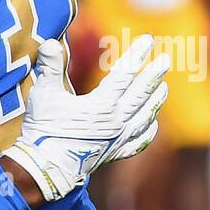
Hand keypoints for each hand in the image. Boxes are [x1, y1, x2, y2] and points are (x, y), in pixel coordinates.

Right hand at [2, 35, 168, 202]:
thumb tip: (50, 42)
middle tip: (166, 61)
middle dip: (154, 75)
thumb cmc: (44, 129)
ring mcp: (118, 139)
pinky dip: (148, 131)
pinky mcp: (114, 153)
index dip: (137, 55)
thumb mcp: (44, 94)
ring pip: (144, 116)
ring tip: (164, 88)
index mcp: (102, 104)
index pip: (125, 73)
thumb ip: (50, 67)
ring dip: (155, 101)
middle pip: (141, 94)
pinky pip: (138, 142)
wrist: (46, 169)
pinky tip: (152, 124)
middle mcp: (116, 121)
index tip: (148, 40)